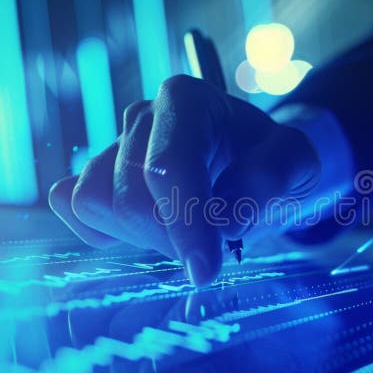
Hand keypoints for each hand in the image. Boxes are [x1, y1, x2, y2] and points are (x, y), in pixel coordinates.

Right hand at [49, 75, 320, 284]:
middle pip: (131, 196)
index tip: (204, 271)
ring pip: (96, 204)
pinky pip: (75, 209)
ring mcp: (113, 144)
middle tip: (213, 245)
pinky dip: (107, 232)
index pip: (170, 165)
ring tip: (185, 231)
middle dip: (172, 238)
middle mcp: (142, 116)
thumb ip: (271, 177)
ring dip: (142, 237)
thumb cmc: (271, 159)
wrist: (250, 160)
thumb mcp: (297, 162)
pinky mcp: (96, 174)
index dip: (184, 222)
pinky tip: (148, 232)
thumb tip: (224, 218)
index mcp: (188, 101)